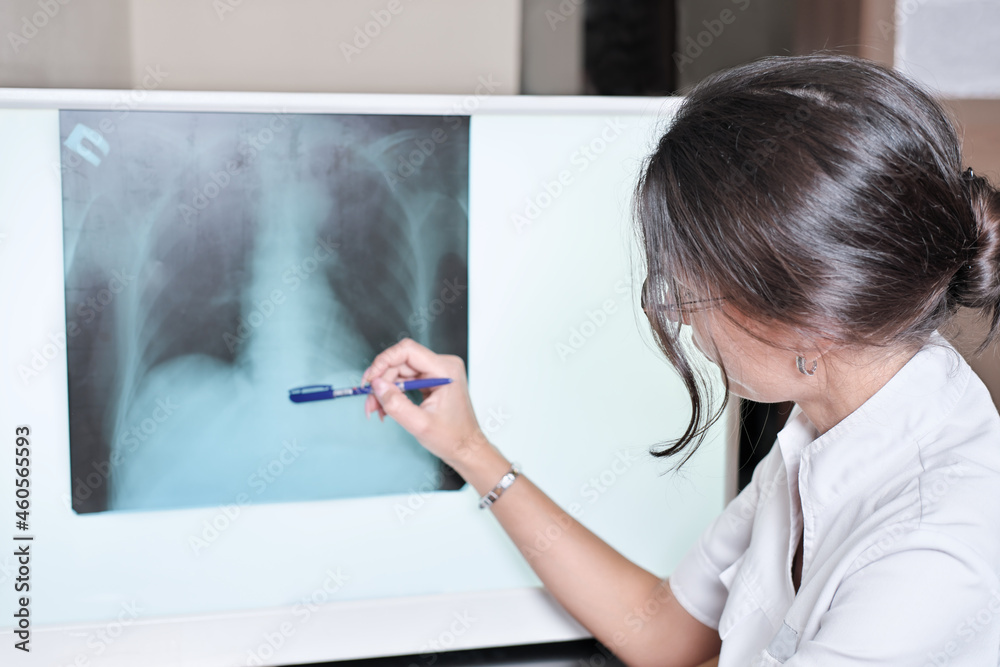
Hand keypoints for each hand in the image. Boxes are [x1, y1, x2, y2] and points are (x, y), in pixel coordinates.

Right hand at [361, 338, 489, 467]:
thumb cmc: (452, 438)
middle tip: (369, 402)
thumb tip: (376, 385)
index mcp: (445, 370)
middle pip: (401, 362)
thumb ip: (395, 403)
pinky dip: (394, 393)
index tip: (369, 380)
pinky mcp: (432, 380)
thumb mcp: (419, 424)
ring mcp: (437, 372)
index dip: (384, 361)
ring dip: (385, 389)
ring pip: (400, 372)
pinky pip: (406, 379)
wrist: (466, 448)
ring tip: (376, 409)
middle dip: (381, 382)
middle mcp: (443, 366)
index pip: (408, 351)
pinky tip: (387, 408)